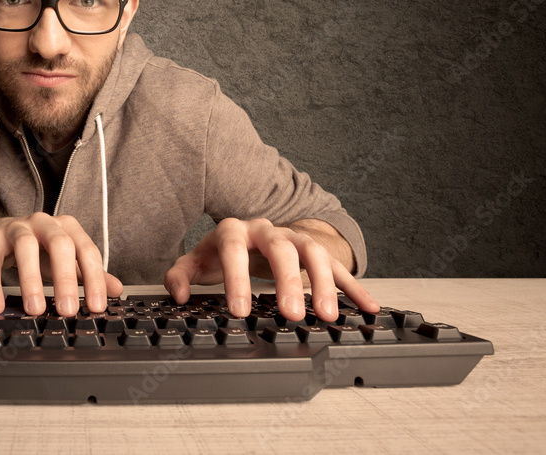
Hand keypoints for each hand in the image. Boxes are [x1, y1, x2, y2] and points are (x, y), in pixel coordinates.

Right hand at [0, 213, 122, 316]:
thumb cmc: (37, 250)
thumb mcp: (65, 261)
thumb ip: (88, 274)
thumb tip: (117, 290)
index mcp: (67, 227)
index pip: (87, 250)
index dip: (94, 279)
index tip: (97, 307)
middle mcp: (44, 222)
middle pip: (59, 244)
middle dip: (65, 278)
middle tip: (67, 310)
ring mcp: (17, 228)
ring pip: (25, 248)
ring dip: (31, 281)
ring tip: (35, 310)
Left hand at [163, 218, 379, 321]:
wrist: (252, 232)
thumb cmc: (222, 252)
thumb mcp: (197, 261)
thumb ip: (180, 275)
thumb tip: (177, 295)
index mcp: (234, 231)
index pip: (233, 249)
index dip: (236, 279)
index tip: (240, 310)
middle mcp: (266, 230)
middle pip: (280, 249)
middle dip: (288, 282)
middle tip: (292, 314)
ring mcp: (294, 237)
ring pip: (313, 253)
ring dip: (323, 284)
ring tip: (329, 316)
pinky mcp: (315, 251)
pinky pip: (338, 266)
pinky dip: (354, 286)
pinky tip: (368, 307)